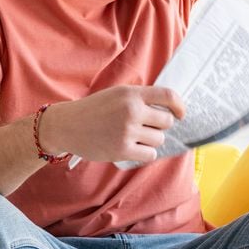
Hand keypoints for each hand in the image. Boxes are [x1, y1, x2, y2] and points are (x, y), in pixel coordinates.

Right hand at [41, 86, 183, 164]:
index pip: (168, 96)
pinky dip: (144, 153)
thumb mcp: (116, 94)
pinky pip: (149, 155)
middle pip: (166, 122)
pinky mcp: (122, 150)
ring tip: (134, 137)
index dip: (180, 106)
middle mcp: (131, 111)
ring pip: (158, 139)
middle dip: (160, 126)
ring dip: (150, 140)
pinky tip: (132, 148)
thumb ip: (139, 99)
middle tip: (146, 127)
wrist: (67, 125)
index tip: (181, 113)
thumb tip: (168, 110)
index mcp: (130, 94)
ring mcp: (127, 131)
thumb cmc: (93, 110)